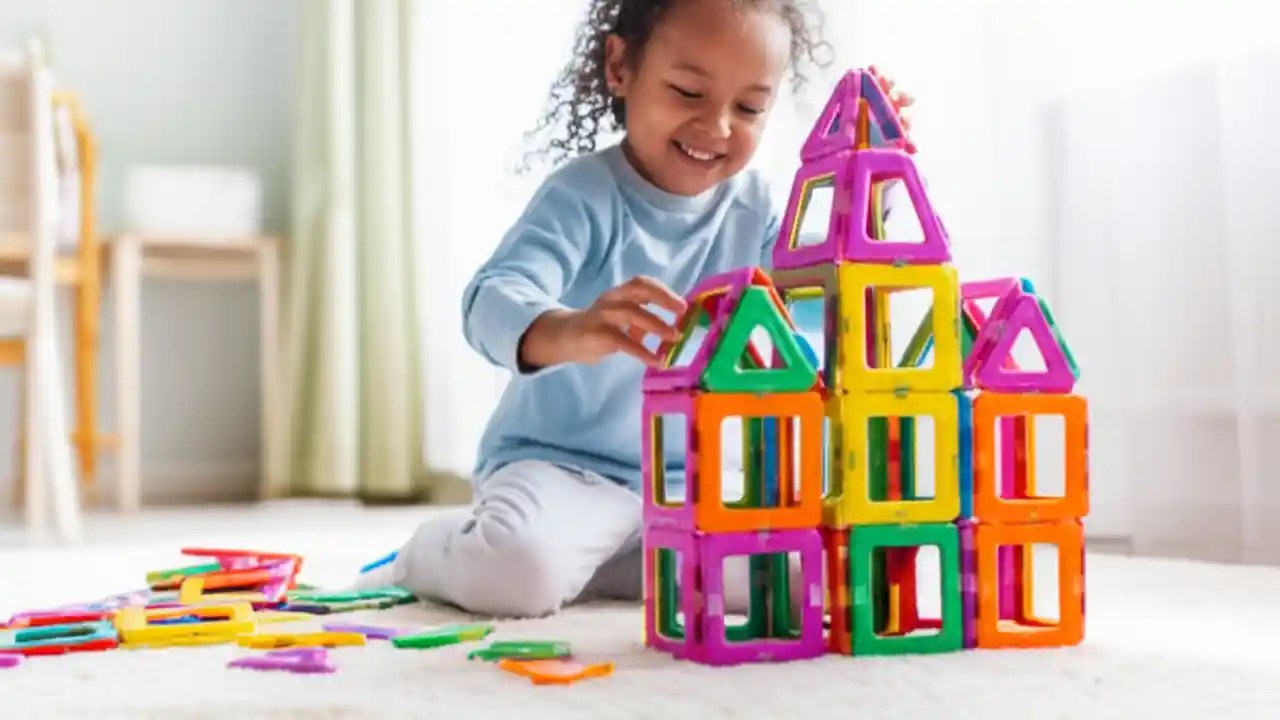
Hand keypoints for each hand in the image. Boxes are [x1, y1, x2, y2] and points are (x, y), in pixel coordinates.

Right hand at [520, 276, 687, 369]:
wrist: (565, 339)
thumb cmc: (600, 328)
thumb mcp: (623, 321)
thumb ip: (643, 322)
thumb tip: (673, 329)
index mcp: (619, 294)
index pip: (642, 283)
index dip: (663, 291)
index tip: (682, 305)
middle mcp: (610, 299)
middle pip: (637, 290)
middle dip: (662, 300)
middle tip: (682, 316)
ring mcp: (601, 315)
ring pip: (630, 312)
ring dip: (655, 324)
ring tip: (673, 338)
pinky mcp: (594, 334)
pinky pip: (621, 340)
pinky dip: (641, 351)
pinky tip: (655, 361)